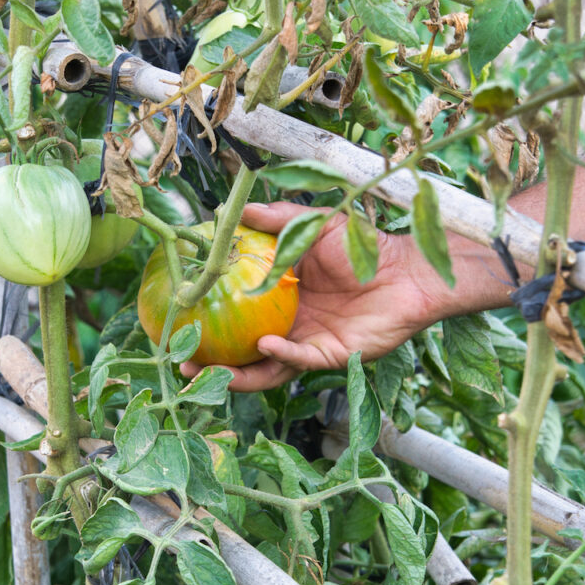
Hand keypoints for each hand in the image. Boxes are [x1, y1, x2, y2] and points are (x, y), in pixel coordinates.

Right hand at [180, 202, 446, 391]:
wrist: (408, 268)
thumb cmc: (361, 244)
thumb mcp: (310, 223)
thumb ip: (272, 219)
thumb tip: (225, 211)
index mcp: (279, 296)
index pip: (236, 314)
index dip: (207, 320)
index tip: (176, 318)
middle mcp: (288, 324)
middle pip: (242, 351)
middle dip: (211, 363)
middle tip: (180, 362)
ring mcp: (307, 342)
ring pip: (265, 367)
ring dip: (237, 373)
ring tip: (208, 371)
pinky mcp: (330, 355)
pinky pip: (299, 360)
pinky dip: (280, 354)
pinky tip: (263, 346)